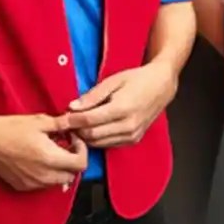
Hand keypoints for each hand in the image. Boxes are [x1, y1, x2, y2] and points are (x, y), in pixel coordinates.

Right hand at [0, 112, 87, 191]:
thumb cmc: (12, 128)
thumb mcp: (41, 121)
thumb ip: (63, 123)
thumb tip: (80, 120)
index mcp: (50, 158)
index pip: (80, 164)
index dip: (82, 150)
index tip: (74, 139)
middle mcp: (43, 175)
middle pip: (72, 175)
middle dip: (73, 160)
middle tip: (65, 144)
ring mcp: (33, 183)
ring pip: (58, 181)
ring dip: (60, 168)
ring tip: (51, 151)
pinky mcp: (23, 186)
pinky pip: (43, 184)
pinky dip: (47, 174)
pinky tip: (38, 159)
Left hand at [63, 63, 177, 147]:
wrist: (162, 86)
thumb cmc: (137, 79)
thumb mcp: (114, 80)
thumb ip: (92, 96)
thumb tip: (72, 107)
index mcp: (122, 108)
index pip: (89, 120)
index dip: (72, 120)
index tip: (61, 117)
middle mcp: (127, 125)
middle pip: (92, 135)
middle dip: (76, 130)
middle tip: (67, 121)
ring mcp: (131, 135)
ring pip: (98, 143)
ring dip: (85, 136)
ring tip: (78, 125)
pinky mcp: (133, 140)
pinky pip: (108, 144)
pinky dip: (97, 139)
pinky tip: (92, 129)